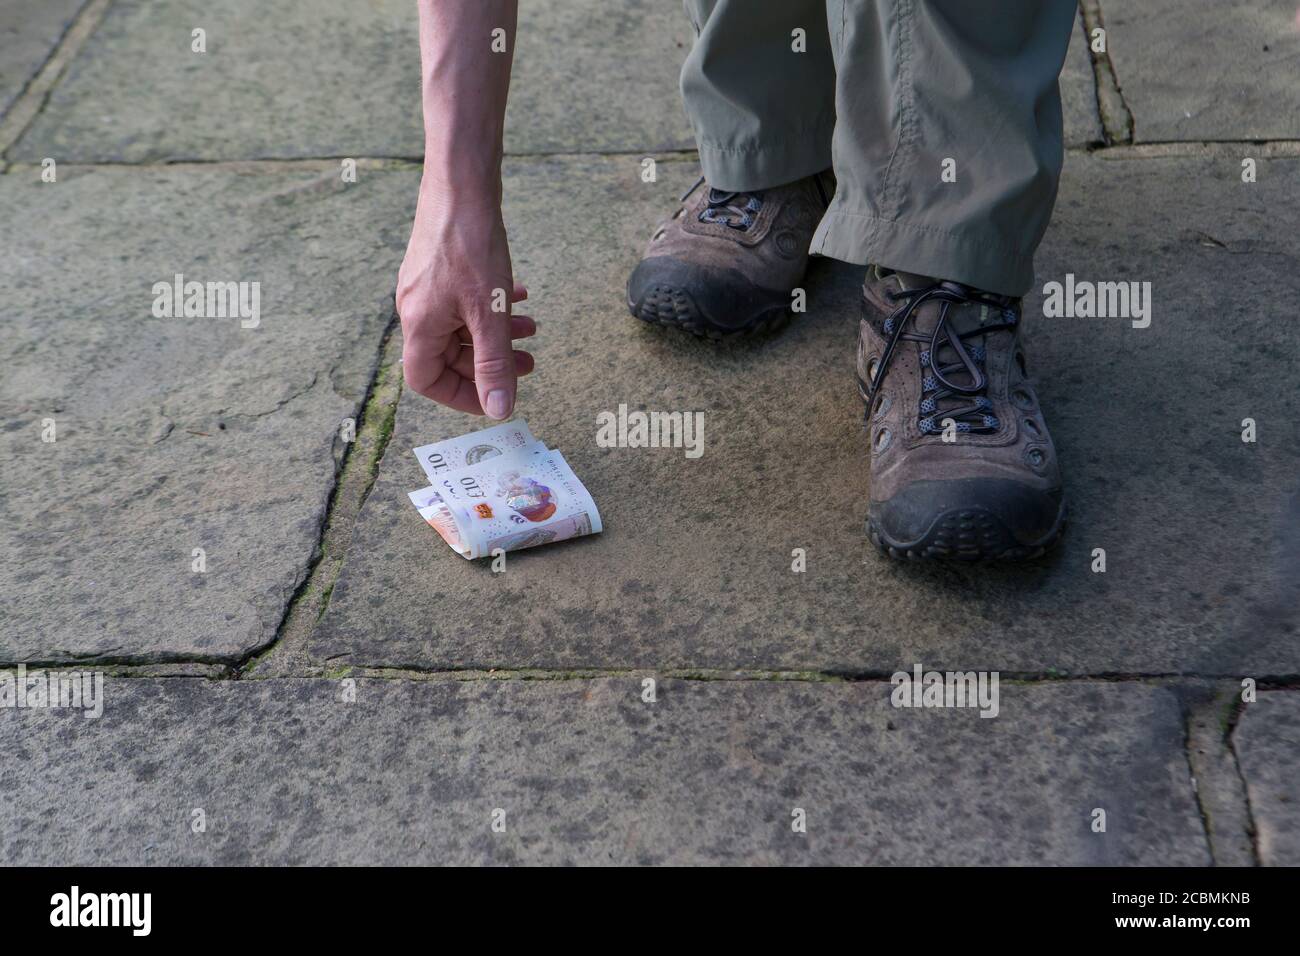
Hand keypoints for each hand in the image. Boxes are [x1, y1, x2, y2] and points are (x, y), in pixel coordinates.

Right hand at [397, 188, 534, 417]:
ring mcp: (426, 286)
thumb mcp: (490, 313)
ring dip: (496, 333)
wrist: (461, 182)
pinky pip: (464, 300)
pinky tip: (519, 298)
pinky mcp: (439, 266)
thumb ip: (495, 364)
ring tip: (531, 330)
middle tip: (528, 363)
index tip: (494, 397)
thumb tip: (499, 409)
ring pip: (461, 326)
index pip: (427, 380)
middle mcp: (416, 307)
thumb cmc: (470, 243)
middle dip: (490, 363)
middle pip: (448, 355)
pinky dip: (492, 306)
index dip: (460, 396)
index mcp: (419, 325)